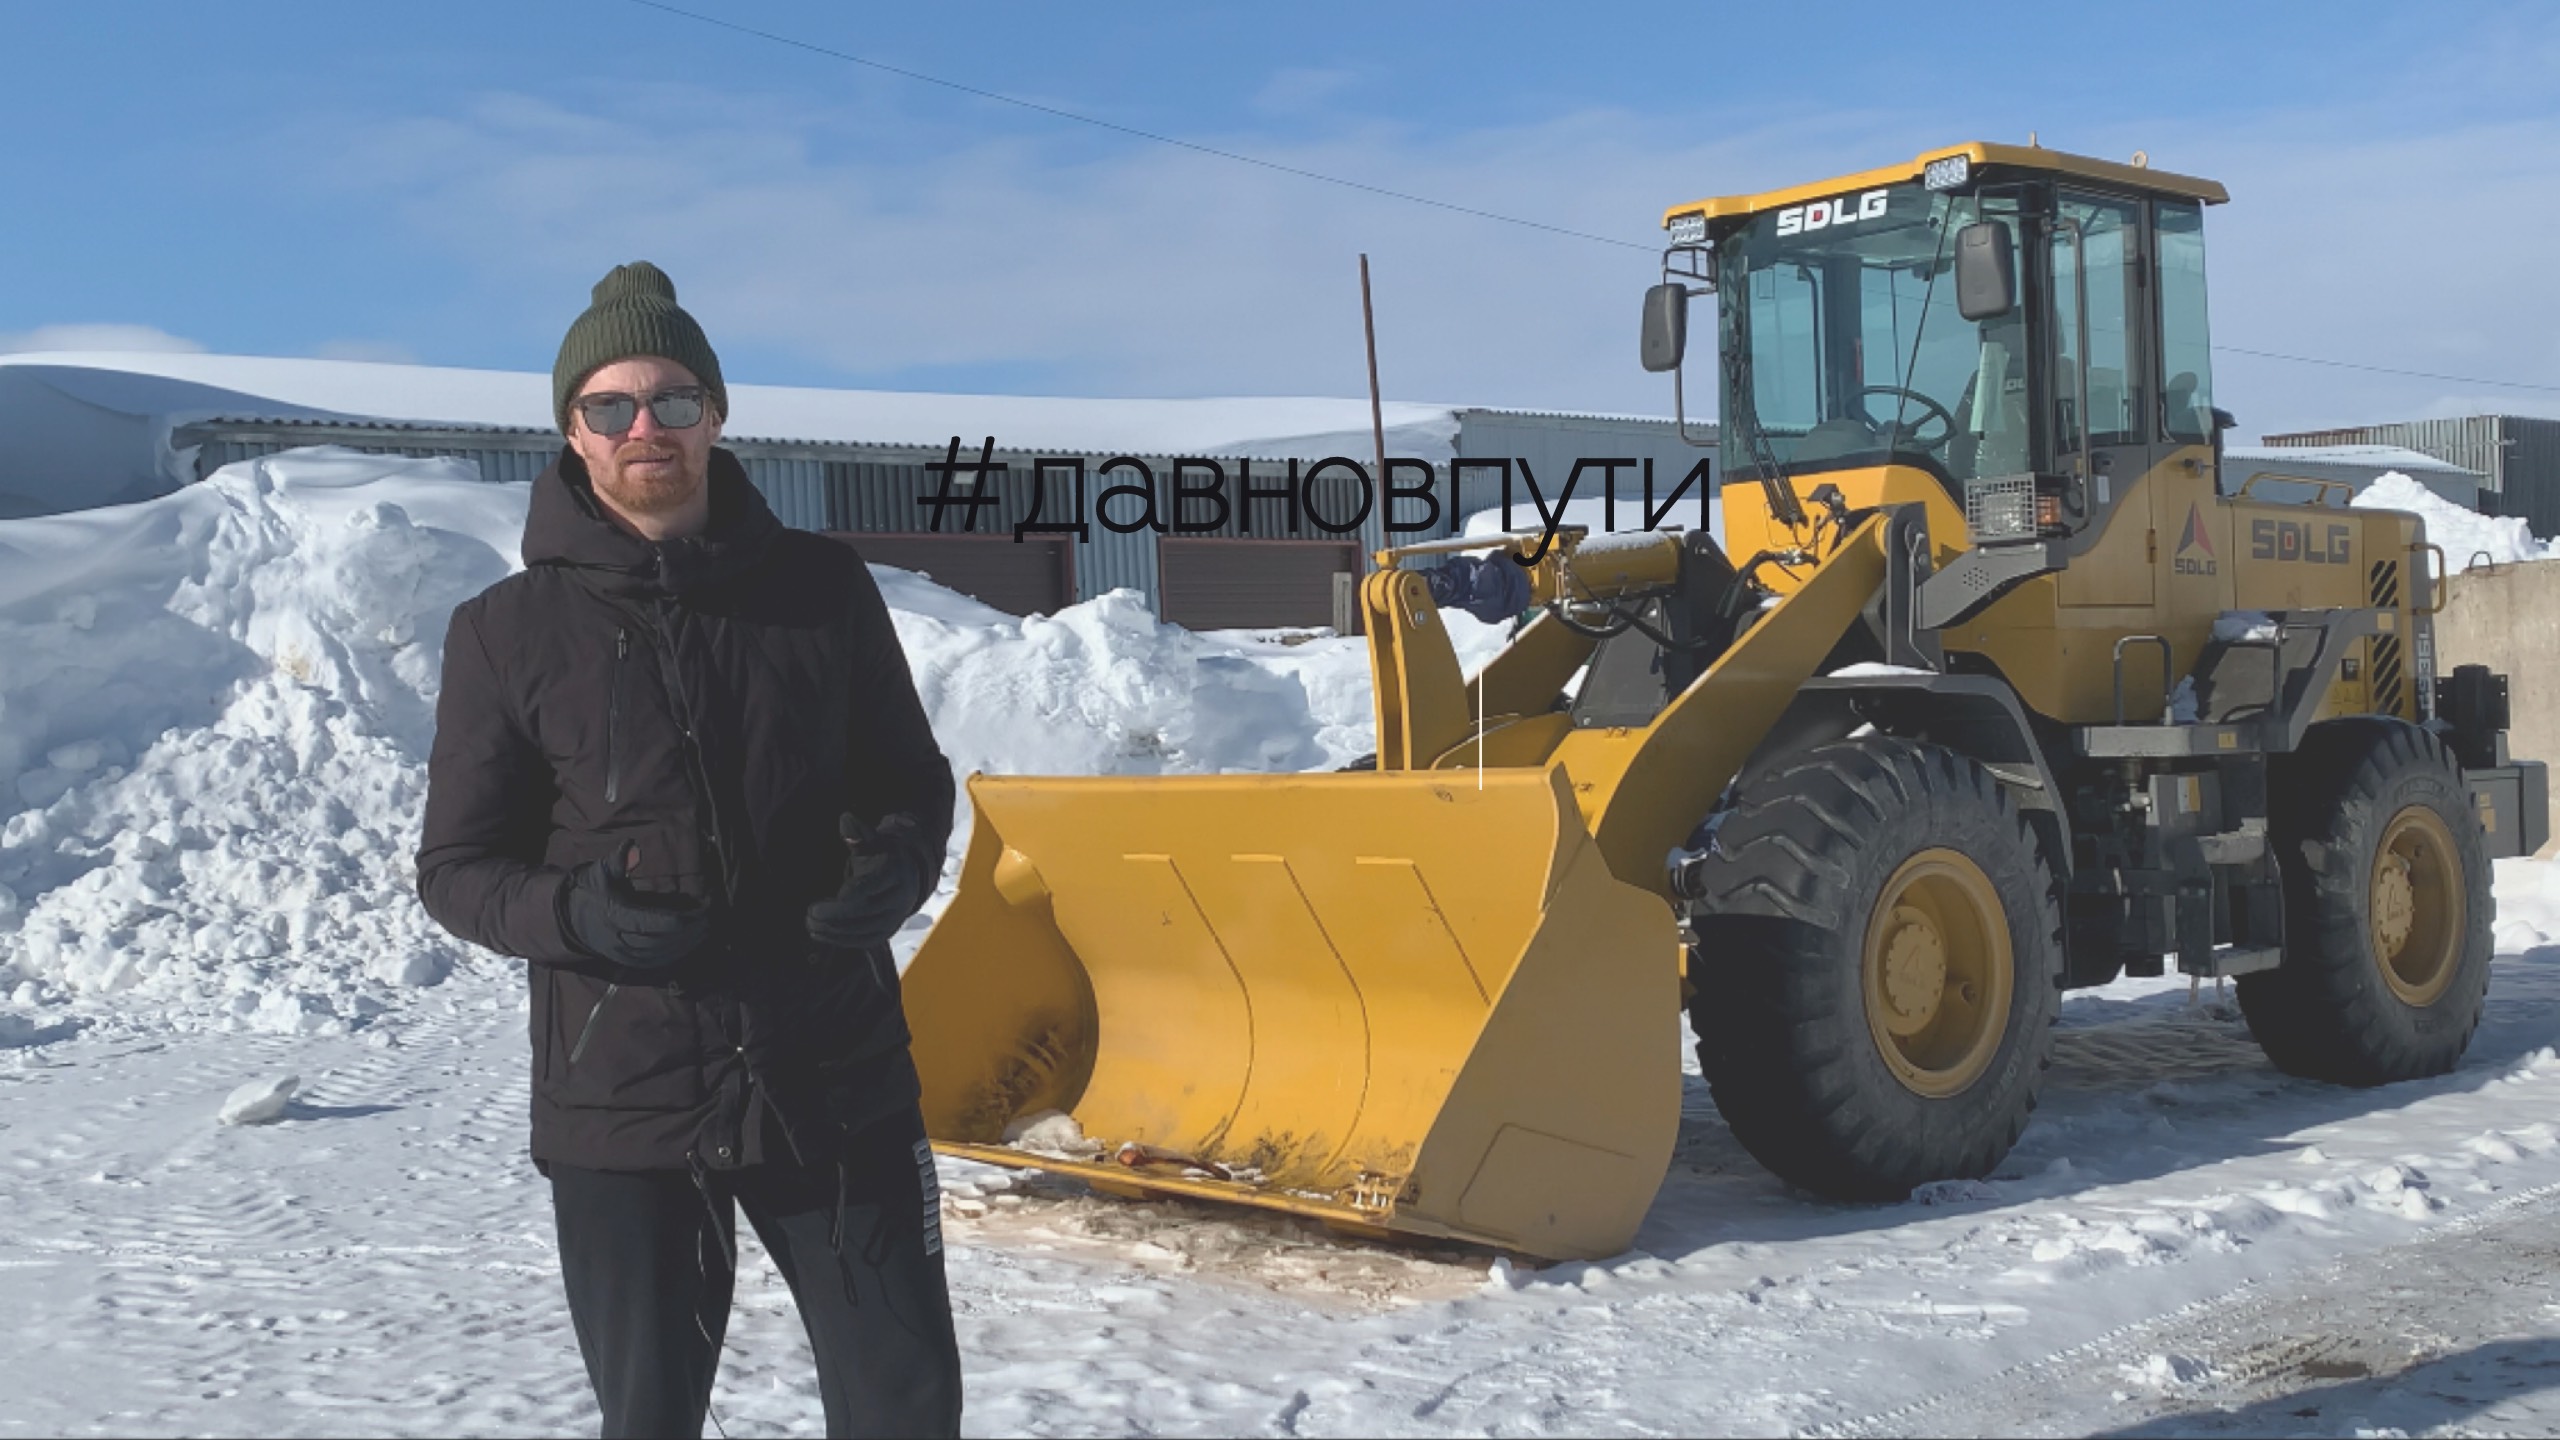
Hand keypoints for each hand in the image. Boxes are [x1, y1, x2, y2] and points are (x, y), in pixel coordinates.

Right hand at [558, 844, 710, 969]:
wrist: (569, 919)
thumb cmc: (590, 891)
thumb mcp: (600, 873)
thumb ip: (617, 861)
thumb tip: (630, 845)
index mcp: (617, 915)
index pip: (655, 923)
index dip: (681, 918)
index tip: (702, 909)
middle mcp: (620, 938)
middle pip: (661, 941)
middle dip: (688, 933)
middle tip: (709, 921)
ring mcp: (622, 952)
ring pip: (659, 954)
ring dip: (684, 945)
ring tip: (705, 932)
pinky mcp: (625, 960)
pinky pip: (652, 962)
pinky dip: (673, 956)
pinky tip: (688, 945)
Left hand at [805, 814, 925, 950]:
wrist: (905, 877)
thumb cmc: (882, 857)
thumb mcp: (872, 842)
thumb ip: (857, 835)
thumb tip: (846, 819)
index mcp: (895, 872)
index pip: (872, 885)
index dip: (852, 892)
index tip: (831, 897)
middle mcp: (899, 898)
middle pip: (864, 910)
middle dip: (835, 914)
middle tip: (811, 911)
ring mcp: (894, 918)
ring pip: (862, 929)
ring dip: (833, 929)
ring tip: (810, 922)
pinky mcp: (886, 933)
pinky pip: (862, 941)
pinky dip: (839, 939)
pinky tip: (820, 933)